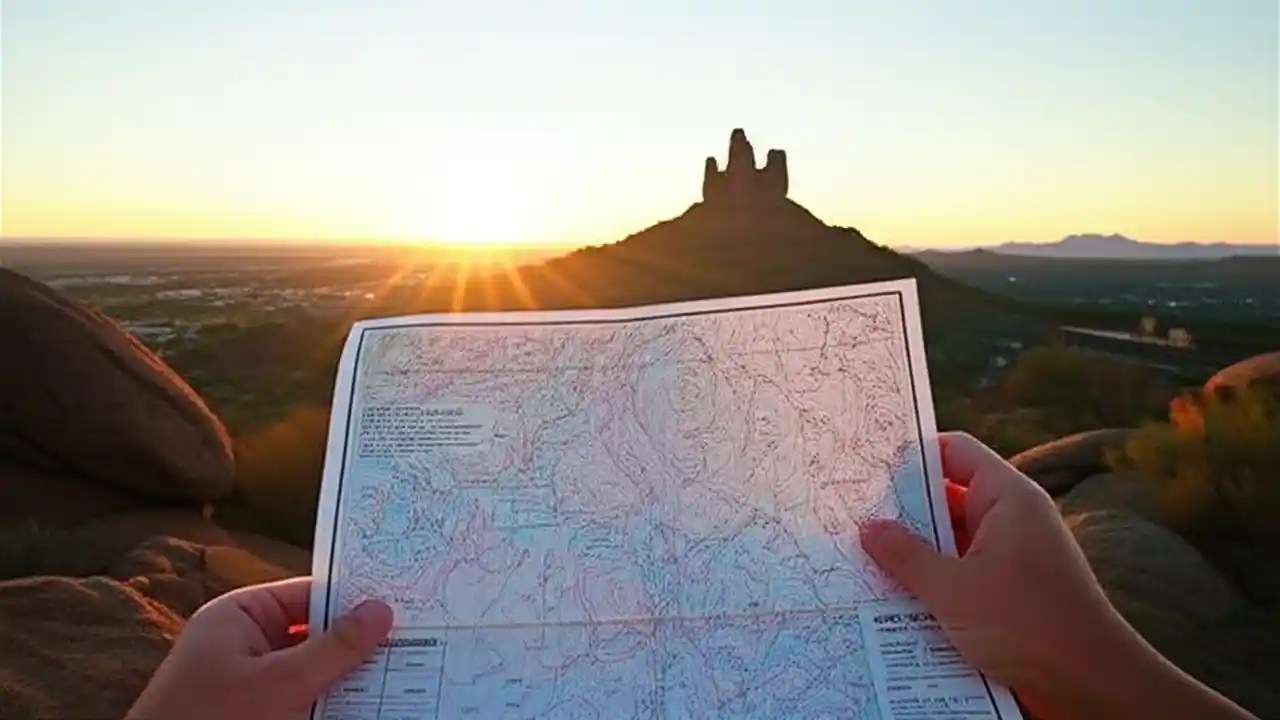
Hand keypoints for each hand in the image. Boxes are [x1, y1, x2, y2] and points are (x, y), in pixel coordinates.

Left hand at [127, 576, 392, 719]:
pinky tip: (369, 706)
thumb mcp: (283, 684)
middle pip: (314, 634)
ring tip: (402, 675)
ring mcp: (246, 685)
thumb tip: (380, 611)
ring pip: (312, 673)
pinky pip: (301, 702)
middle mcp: (242, 646)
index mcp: (238, 618)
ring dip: (348, 679)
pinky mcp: (253, 715)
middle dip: (358, 643)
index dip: (354, 598)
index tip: (401, 602)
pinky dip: (330, 704)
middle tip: (412, 639)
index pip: (308, 594)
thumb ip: (336, 648)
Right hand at [859, 432, 1255, 719]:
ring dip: (917, 551)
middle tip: (855, 517)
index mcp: (1008, 498)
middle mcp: (1013, 519)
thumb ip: (905, 556)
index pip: (955, 451)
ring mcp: (1015, 555)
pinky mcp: (1013, 589)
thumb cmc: (1030, 626)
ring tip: (866, 558)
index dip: (912, 455)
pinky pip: (965, 570)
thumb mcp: (952, 590)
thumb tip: (870, 528)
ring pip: (954, 539)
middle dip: (905, 510)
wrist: (1093, 684)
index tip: (870, 468)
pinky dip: (937, 579)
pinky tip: (899, 596)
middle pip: (949, 496)